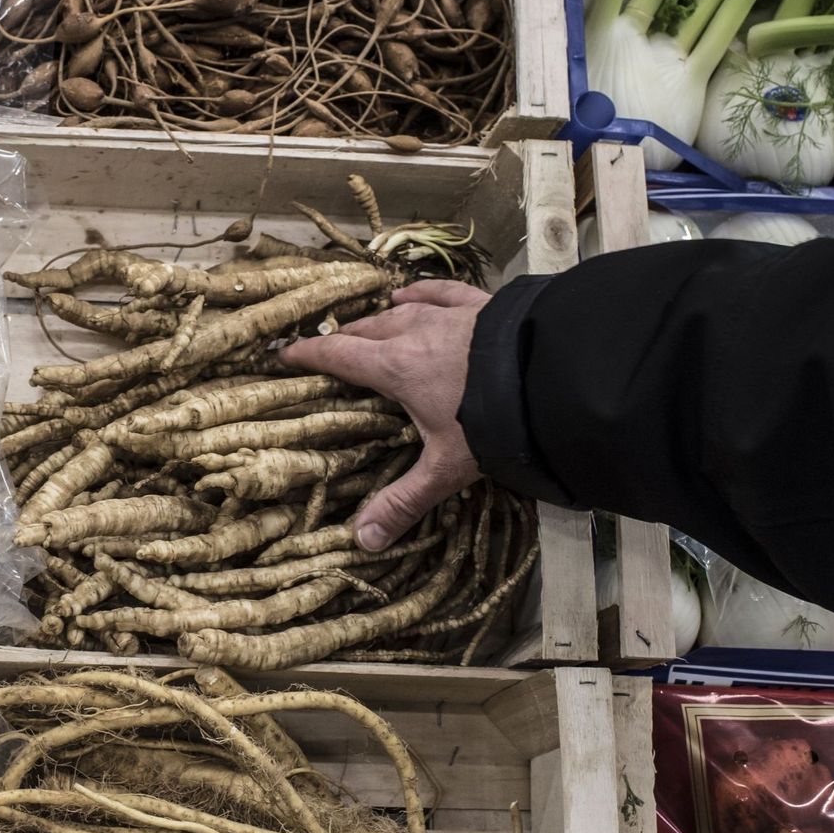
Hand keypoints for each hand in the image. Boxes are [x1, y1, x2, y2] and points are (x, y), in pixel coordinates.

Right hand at [280, 280, 487, 551]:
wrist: (550, 376)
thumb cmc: (493, 421)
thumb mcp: (446, 467)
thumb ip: (404, 500)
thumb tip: (362, 541)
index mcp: (395, 367)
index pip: (338, 355)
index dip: (308, 354)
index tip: (284, 352)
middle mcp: (413, 333)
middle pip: (365, 330)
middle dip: (342, 338)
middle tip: (328, 349)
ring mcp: (447, 314)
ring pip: (399, 310)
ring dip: (378, 319)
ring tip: (365, 325)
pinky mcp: (478, 303)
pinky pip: (438, 291)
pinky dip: (419, 293)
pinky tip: (410, 293)